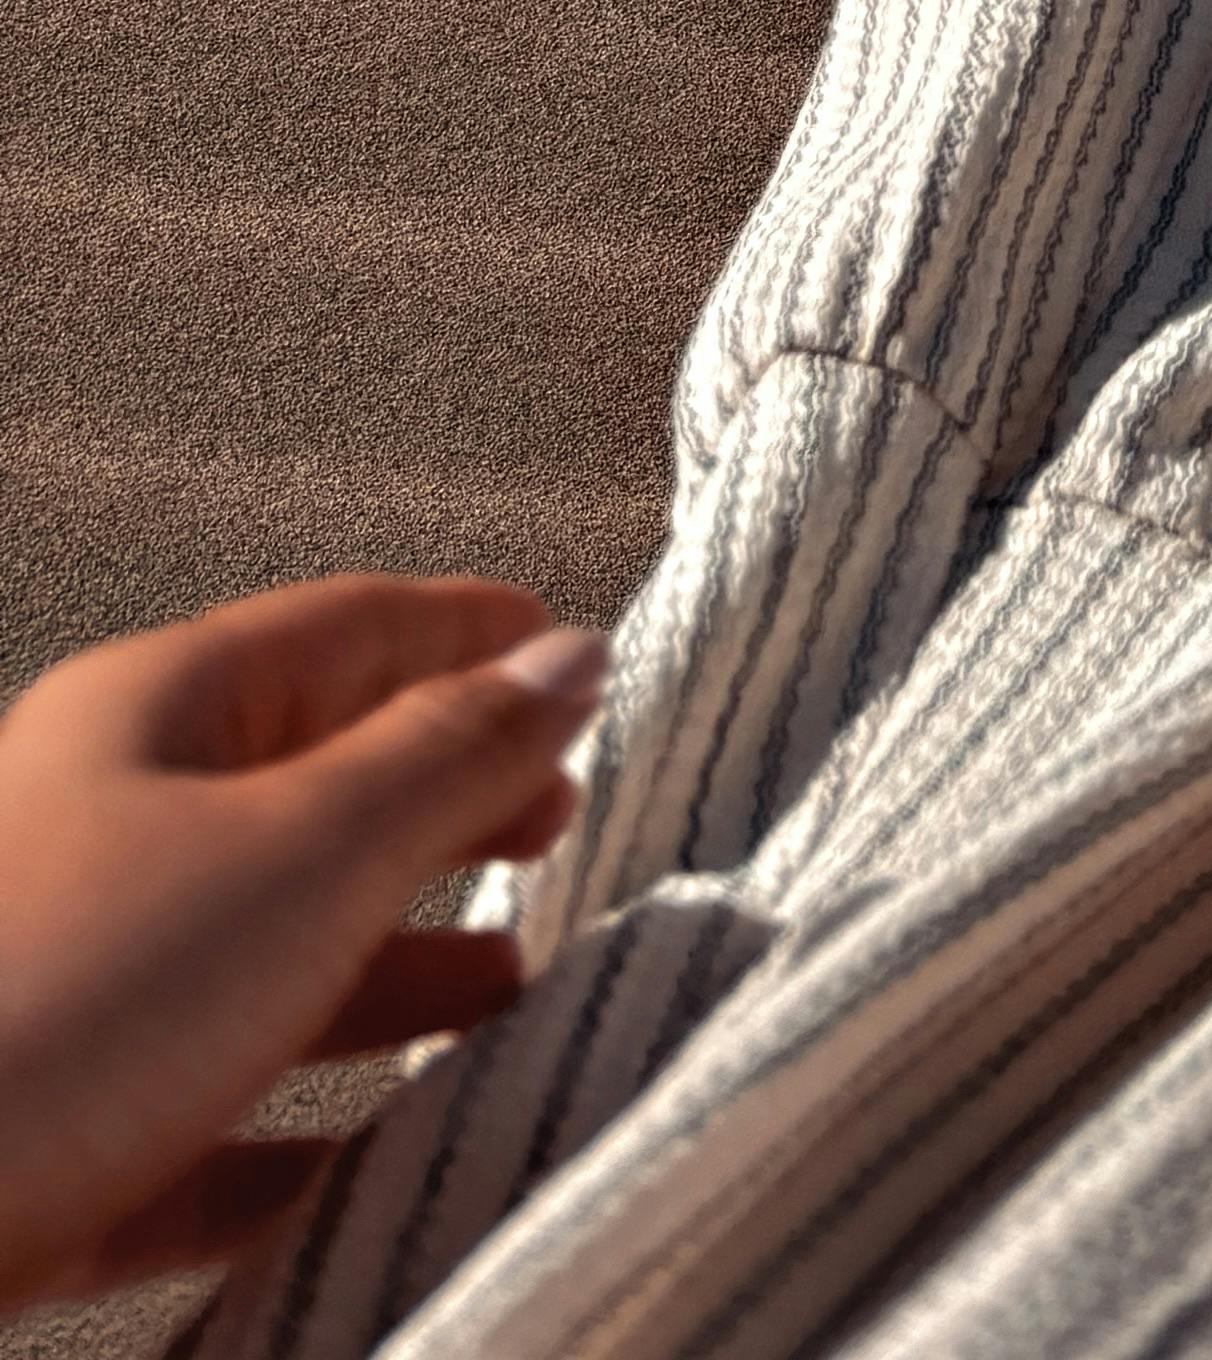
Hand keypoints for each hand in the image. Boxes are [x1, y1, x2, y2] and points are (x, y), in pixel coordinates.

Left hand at [0, 579, 607, 1319]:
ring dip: (392, 975)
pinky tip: (371, 1157)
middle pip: (308, 792)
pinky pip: (203, 1123)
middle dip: (446, 805)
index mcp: (151, 718)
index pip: (346, 630)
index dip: (474, 633)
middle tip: (559, 822)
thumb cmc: (66, 1003)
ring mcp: (70, 995)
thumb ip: (452, 753)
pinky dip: (300, 1135)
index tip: (581, 659)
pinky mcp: (50, 1148)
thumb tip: (568, 657)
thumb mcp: (305, 850)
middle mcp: (102, 835)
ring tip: (507, 995)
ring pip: (261, 961)